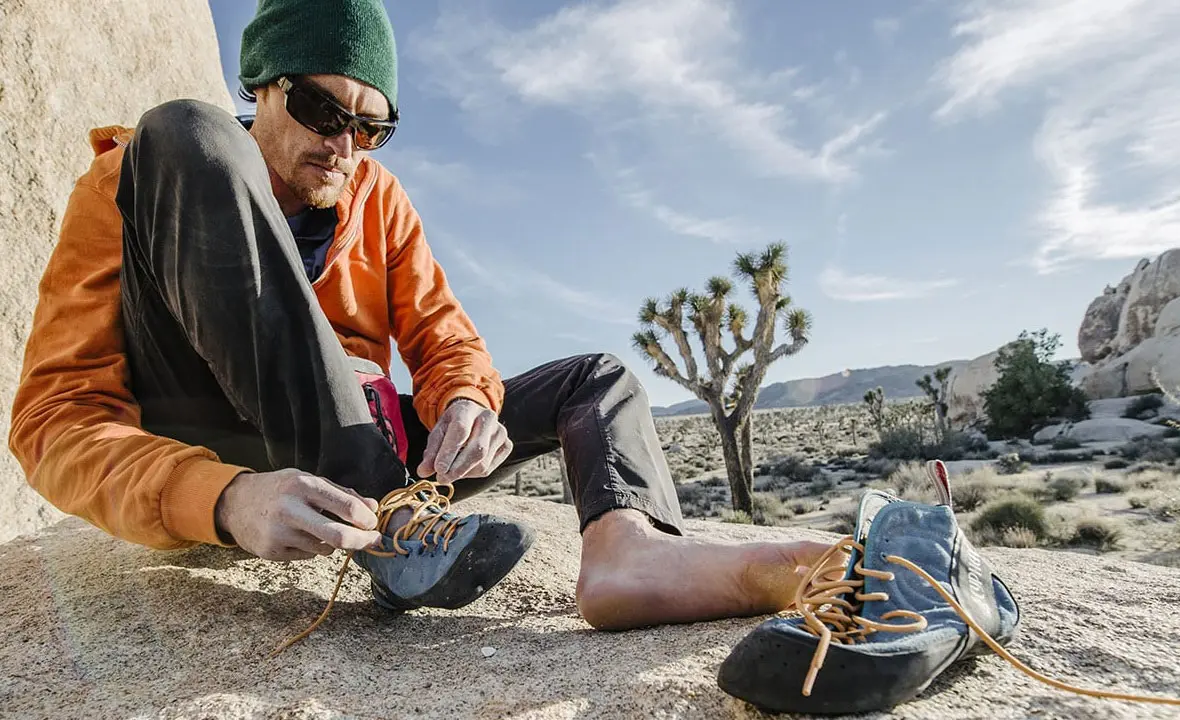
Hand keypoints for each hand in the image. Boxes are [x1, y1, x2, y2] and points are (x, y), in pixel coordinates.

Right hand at [214, 468, 382, 561]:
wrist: (235, 503)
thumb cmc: (280, 489)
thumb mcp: (308, 481)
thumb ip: (342, 493)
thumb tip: (372, 508)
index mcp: (303, 485)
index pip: (346, 506)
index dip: (367, 519)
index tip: (374, 524)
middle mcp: (290, 509)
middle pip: (339, 536)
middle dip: (362, 541)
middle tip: (372, 541)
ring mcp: (279, 533)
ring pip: (325, 548)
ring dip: (331, 543)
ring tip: (315, 528)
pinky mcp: (271, 552)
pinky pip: (307, 556)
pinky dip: (310, 548)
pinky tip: (295, 535)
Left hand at [417, 398, 511, 483]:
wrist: (472, 416)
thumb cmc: (452, 425)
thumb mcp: (438, 432)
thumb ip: (431, 451)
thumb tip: (423, 471)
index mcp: (468, 409)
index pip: (461, 432)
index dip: (449, 453)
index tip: (438, 470)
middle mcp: (488, 418)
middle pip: (477, 450)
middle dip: (457, 469)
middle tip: (441, 479)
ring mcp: (501, 431)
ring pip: (482, 463)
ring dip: (463, 473)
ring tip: (451, 471)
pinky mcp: (507, 445)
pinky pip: (489, 468)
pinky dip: (473, 474)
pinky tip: (464, 468)